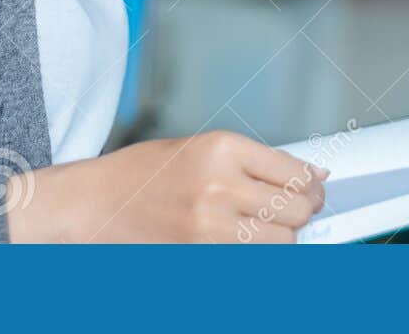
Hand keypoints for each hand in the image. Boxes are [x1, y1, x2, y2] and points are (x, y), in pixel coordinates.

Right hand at [5, 131, 327, 242]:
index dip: (312, 186)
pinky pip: (254, 261)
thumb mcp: (203, 149)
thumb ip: (257, 161)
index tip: (315, 189)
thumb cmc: (142, 173)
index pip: (295, 173)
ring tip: (268, 227)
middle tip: (297, 210)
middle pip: (295, 210)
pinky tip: (248, 244)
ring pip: (282, 241)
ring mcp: (210, 226)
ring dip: (283, 237)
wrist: (93, 204)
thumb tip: (310, 175)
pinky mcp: (201, 255)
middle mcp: (220, 186)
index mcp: (222, 148)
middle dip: (303, 212)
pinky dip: (259, 255)